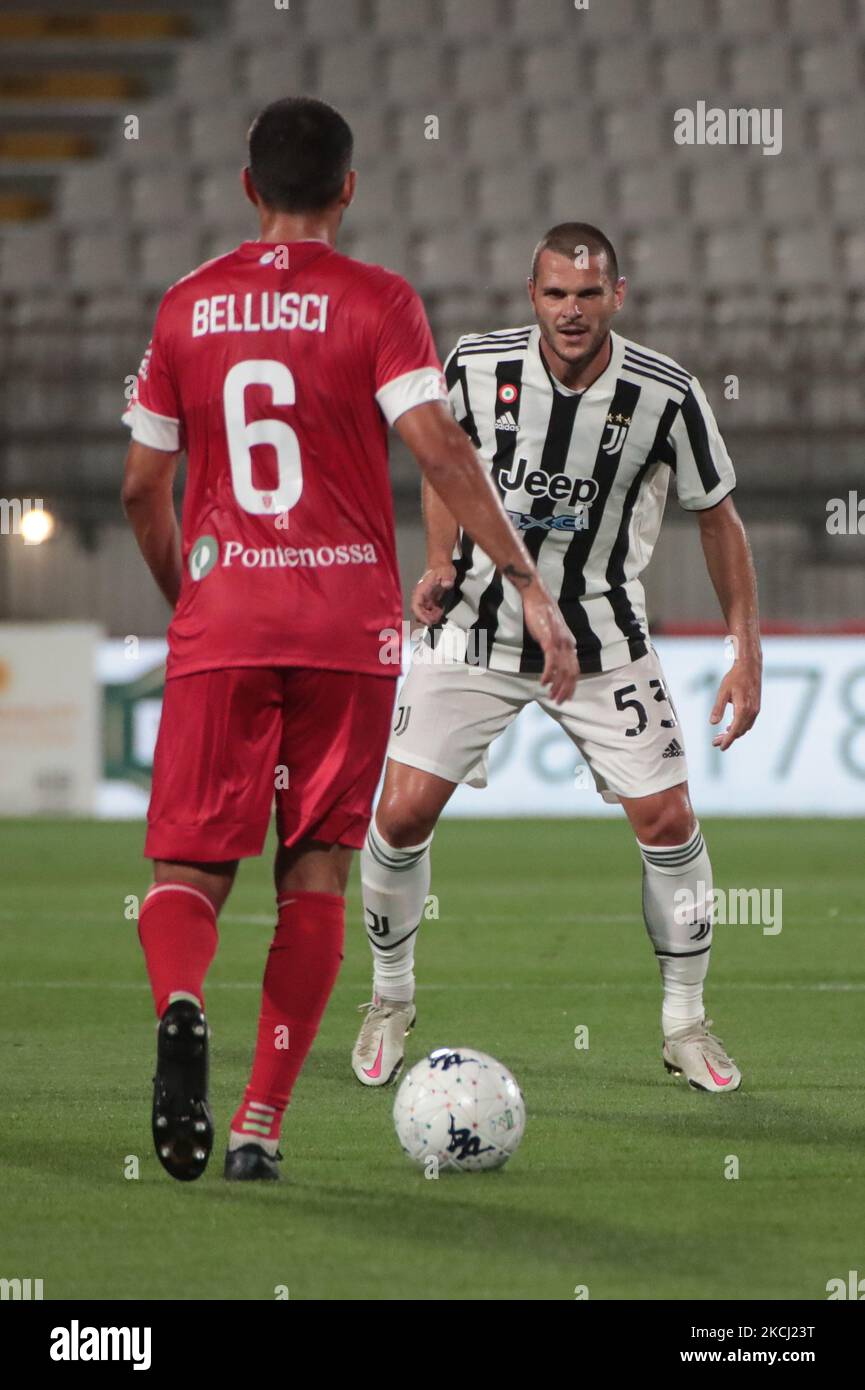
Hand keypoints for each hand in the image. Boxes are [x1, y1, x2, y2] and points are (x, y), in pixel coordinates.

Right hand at [411, 562, 455, 624]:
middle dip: (427, 618)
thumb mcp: (445, 571)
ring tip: (441, 614)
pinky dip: (435, 614)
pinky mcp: (431, 600)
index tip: (429, 621)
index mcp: (421, 590)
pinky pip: (430, 611)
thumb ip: (446, 577)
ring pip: (424, 613)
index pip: (415, 605)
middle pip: (419, 612)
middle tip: (437, 619)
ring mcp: (426, 599)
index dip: (420, 615)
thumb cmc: (442, 568)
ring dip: (431, 617)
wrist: (442, 565)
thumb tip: (446, 584)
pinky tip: (441, 611)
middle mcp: (421, 596)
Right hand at [521, 581, 578, 702]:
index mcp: (570, 643)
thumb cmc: (541, 613)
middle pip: (571, 673)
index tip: (566, 696)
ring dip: (557, 686)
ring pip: (562, 670)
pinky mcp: (548, 640)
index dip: (572, 685)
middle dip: (566, 690)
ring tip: (550, 696)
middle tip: (558, 701)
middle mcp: (568, 644)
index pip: (575, 669)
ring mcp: (559, 642)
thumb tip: (554, 658)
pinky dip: (548, 674)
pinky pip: (551, 662)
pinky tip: (543, 682)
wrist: (536, 596)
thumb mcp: (552, 632)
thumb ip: (555, 645)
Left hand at [710, 659, 761, 749]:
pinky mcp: (756, 707)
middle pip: (739, 731)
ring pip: (744, 728)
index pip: (734, 730)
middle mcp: (751, 712)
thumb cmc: (735, 677)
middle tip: (715, 742)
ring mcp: (755, 710)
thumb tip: (713, 723)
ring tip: (721, 736)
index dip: (727, 740)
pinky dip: (739, 727)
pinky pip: (748, 722)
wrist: (750, 667)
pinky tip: (731, 727)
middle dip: (727, 738)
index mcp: (743, 709)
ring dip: (733, 733)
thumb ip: (718, 708)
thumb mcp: (722, 692)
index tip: (720, 747)